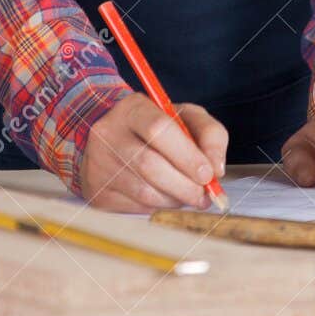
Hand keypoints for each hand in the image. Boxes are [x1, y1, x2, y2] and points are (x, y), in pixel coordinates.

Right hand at [79, 93, 228, 212]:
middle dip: (185, 186)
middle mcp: (109, 134)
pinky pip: (136, 207)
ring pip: (145, 192)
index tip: (208, 174)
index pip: (159, 129)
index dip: (187, 155)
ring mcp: (99, 165)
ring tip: (188, 195)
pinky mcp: (97, 191)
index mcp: (132, 108)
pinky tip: (165, 197)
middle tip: (204, 196)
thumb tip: (216, 169)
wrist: (111, 139)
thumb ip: (210, 134)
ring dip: (175, 199)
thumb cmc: (156, 128)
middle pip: (150, 165)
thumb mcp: (185, 117)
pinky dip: (159, 207)